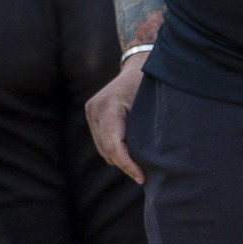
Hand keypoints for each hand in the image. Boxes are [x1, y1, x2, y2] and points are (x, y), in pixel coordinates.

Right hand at [86, 54, 147, 184]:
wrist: (138, 65)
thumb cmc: (149, 85)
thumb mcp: (152, 108)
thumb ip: (146, 133)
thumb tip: (151, 163)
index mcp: (109, 106)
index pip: (114, 145)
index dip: (128, 165)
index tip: (142, 178)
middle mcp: (95, 109)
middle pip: (107, 149)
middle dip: (125, 164)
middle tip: (145, 174)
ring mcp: (90, 111)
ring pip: (103, 148)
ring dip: (119, 157)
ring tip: (139, 163)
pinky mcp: (91, 113)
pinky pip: (102, 140)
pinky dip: (114, 148)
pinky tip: (130, 150)